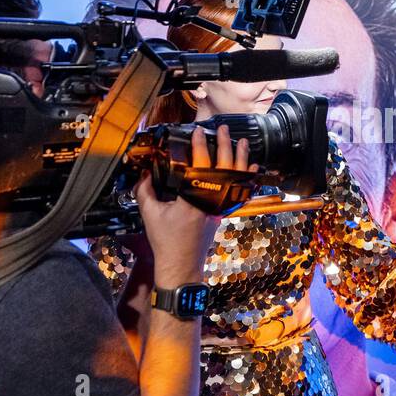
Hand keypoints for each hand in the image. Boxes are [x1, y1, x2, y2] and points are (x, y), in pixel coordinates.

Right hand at [136, 125, 254, 283]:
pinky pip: (238, 192)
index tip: (197, 132)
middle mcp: (211, 200)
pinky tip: (252, 167)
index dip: (199, 146)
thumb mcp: (149, 213)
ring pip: (235, 178)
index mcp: (193, 197)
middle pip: (223, 167)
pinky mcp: (222, 213)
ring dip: (240, 158)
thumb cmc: (165, 242)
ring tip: (243, 141)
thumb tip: (144, 172)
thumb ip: (145, 190)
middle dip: (224, 145)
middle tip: (223, 129)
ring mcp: (220, 207)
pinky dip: (246, 178)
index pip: (199, 165)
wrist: (180, 266)